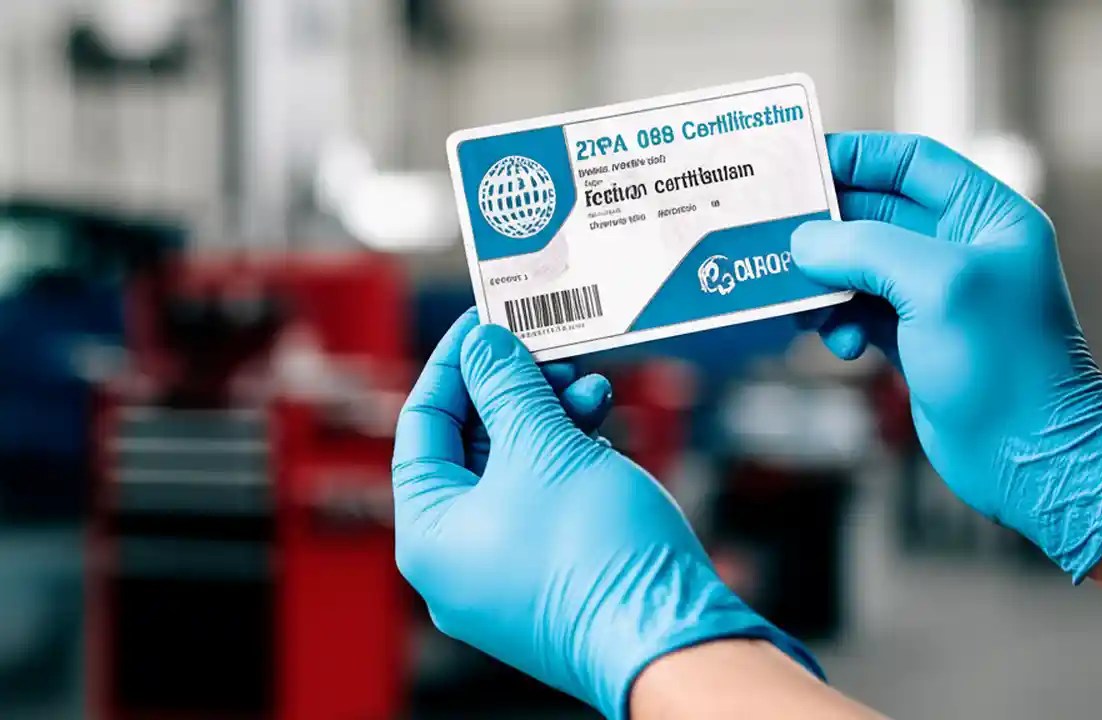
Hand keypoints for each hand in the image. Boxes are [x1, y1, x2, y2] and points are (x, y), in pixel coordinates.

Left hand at [392, 310, 819, 718]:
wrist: (672, 636)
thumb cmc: (597, 557)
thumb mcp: (543, 446)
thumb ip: (506, 386)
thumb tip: (483, 346)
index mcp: (429, 535)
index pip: (422, 426)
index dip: (454, 364)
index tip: (481, 323)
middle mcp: (458, 561)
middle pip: (471, 447)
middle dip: (514, 391)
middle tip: (547, 352)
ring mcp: (504, 573)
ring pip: (515, 472)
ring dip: (548, 419)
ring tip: (588, 388)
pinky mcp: (552, 576)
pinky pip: (544, 500)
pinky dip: (567, 458)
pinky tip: (598, 428)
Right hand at [791, 132, 1101, 579]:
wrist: (1030, 460)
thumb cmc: (1007, 369)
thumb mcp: (938, 287)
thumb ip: (868, 248)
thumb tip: (807, 242)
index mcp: (987, 218)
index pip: (913, 163)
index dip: (858, 156)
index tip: (802, 160)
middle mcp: (962, 250)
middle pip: (876, 214)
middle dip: (827, 227)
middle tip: (777, 234)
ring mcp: (938, 297)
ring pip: (860, 265)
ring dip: (826, 280)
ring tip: (806, 303)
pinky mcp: (916, 339)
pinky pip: (859, 310)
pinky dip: (839, 320)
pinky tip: (838, 342)